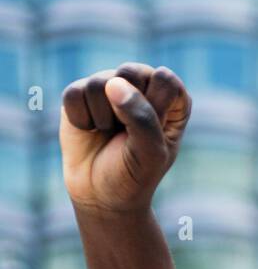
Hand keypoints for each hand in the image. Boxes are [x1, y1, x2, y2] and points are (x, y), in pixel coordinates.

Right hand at [59, 62, 191, 214]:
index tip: (151, 133)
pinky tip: (89, 131)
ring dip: (102, 119)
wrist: (101, 196)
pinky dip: (81, 120)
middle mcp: (142, 85)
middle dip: (125, 110)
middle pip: (130, 72)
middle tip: (126, 134)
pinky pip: (74, 94)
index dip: (154, 108)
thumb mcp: (150, 154)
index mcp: (171, 99)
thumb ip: (142, 118)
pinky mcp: (81, 92)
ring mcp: (110, 85)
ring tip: (108, 134)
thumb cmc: (134, 175)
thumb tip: (113, 83)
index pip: (165, 80)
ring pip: (100, 84)